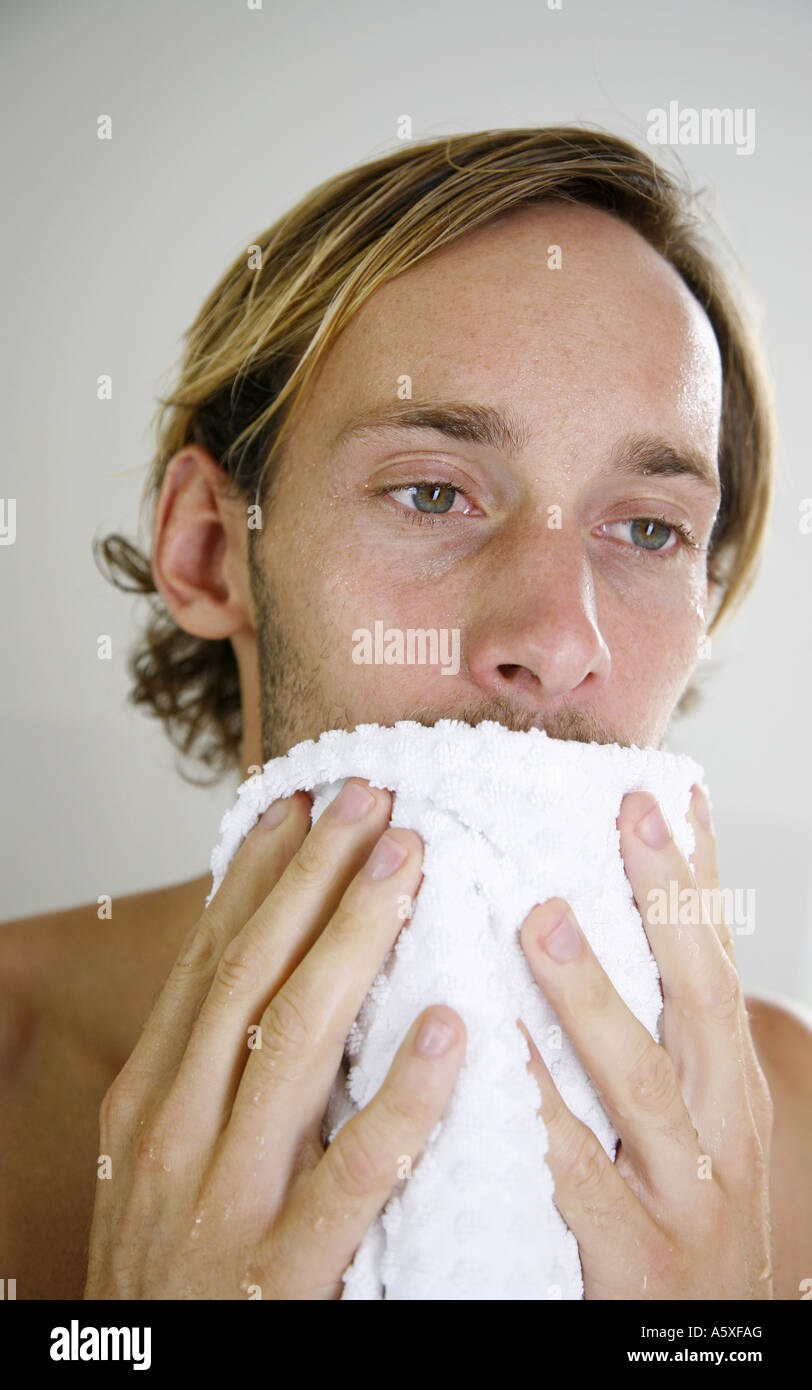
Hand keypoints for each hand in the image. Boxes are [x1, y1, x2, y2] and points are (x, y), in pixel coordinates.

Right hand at [83, 779, 465, 1299]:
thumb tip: (281, 975)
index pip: (211, 964)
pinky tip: (449, 1032)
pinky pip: (352, 1174)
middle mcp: (172, 1133)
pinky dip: (401, 1099)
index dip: (258, 877)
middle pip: (253, 977)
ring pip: (293, 1043)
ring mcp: (220, 1201)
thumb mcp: (163, 1163)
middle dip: (312, 879)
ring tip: (410, 863)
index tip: (304, 799)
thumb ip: (215, 1076)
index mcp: (149, 1101)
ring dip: (353, 942)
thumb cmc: (173, 1274)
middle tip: (373, 796)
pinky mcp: (278, 1276)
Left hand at [516, 784, 773, 1299]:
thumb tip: (585, 930)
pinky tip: (496, 1053)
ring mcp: (685, 1194)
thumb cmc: (681, 1227)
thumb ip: (650, 1042)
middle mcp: (721, 1128)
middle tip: (628, 812)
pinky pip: (576, 1170)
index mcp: (728, 1086)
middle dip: (666, 900)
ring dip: (592, 991)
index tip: (670, 794)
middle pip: (698, 995)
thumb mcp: (691, 1129)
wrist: (706, 1362)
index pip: (715, 963)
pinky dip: (538, 1108)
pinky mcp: (633, 1257)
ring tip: (541, 913)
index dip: (698, 878)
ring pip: (640, 1076)